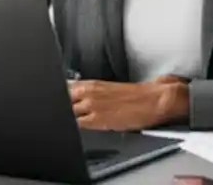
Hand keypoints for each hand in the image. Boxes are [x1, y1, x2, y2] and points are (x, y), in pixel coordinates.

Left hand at [70, 76, 187, 130]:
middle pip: (62, 100)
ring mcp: (91, 105)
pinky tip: (83, 129)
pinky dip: (77, 128)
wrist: (153, 100)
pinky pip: (78, 125)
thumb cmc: (136, 96)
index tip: (58, 101)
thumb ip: (89, 94)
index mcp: (89, 84)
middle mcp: (87, 92)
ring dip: (70, 118)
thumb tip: (75, 99)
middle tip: (68, 114)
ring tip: (76, 122)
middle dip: (63, 107)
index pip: (62, 89)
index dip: (59, 98)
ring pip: (68, 113)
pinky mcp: (98, 120)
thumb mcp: (108, 89)